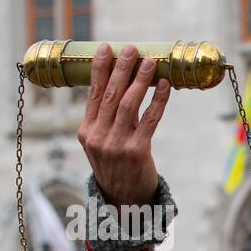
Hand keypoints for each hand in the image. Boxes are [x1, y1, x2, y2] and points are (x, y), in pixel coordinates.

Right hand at [77, 43, 169, 207]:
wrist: (125, 201)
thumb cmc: (116, 168)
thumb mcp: (101, 145)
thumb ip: (105, 120)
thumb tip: (121, 86)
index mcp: (86, 132)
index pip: (93, 94)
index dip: (100, 70)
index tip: (106, 49)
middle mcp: (98, 137)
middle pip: (111, 95)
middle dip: (122, 69)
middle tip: (131, 49)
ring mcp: (116, 145)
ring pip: (129, 104)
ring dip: (141, 80)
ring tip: (150, 62)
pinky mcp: (137, 152)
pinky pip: (149, 120)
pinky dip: (158, 100)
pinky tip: (164, 86)